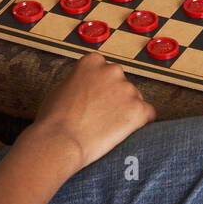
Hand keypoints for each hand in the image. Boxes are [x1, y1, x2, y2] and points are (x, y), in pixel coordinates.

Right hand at [32, 52, 155, 171]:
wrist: (59, 141)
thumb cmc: (54, 120)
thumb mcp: (61, 89)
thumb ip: (79, 82)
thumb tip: (87, 89)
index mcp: (93, 62)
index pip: (105, 70)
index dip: (101, 88)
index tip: (96, 99)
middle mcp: (113, 70)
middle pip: (121, 83)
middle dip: (115, 98)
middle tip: (102, 117)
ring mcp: (127, 89)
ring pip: (134, 99)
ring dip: (126, 111)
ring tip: (108, 128)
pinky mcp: (138, 109)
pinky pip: (148, 114)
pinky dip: (141, 123)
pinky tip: (126, 132)